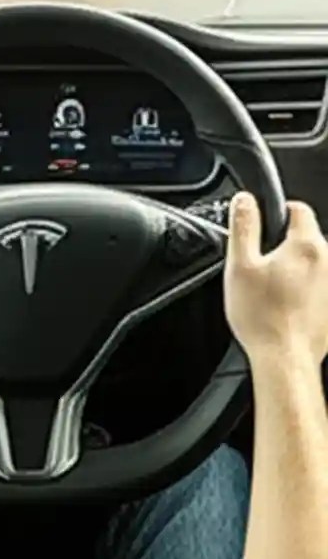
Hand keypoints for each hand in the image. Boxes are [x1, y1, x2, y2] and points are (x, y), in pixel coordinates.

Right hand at [224, 191, 327, 372]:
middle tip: (260, 270)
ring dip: (295, 271)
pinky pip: (318, 287)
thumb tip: (245, 201)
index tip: (263, 229)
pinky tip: (286, 307)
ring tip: (273, 294)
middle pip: (305, 238)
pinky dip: (304, 292)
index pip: (298, 209)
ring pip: (312, 264)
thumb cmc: (262, 317)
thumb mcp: (240, 265)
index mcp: (306, 245)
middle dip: (283, 248)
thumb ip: (244, 226)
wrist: (285, 357)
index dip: (276, 214)